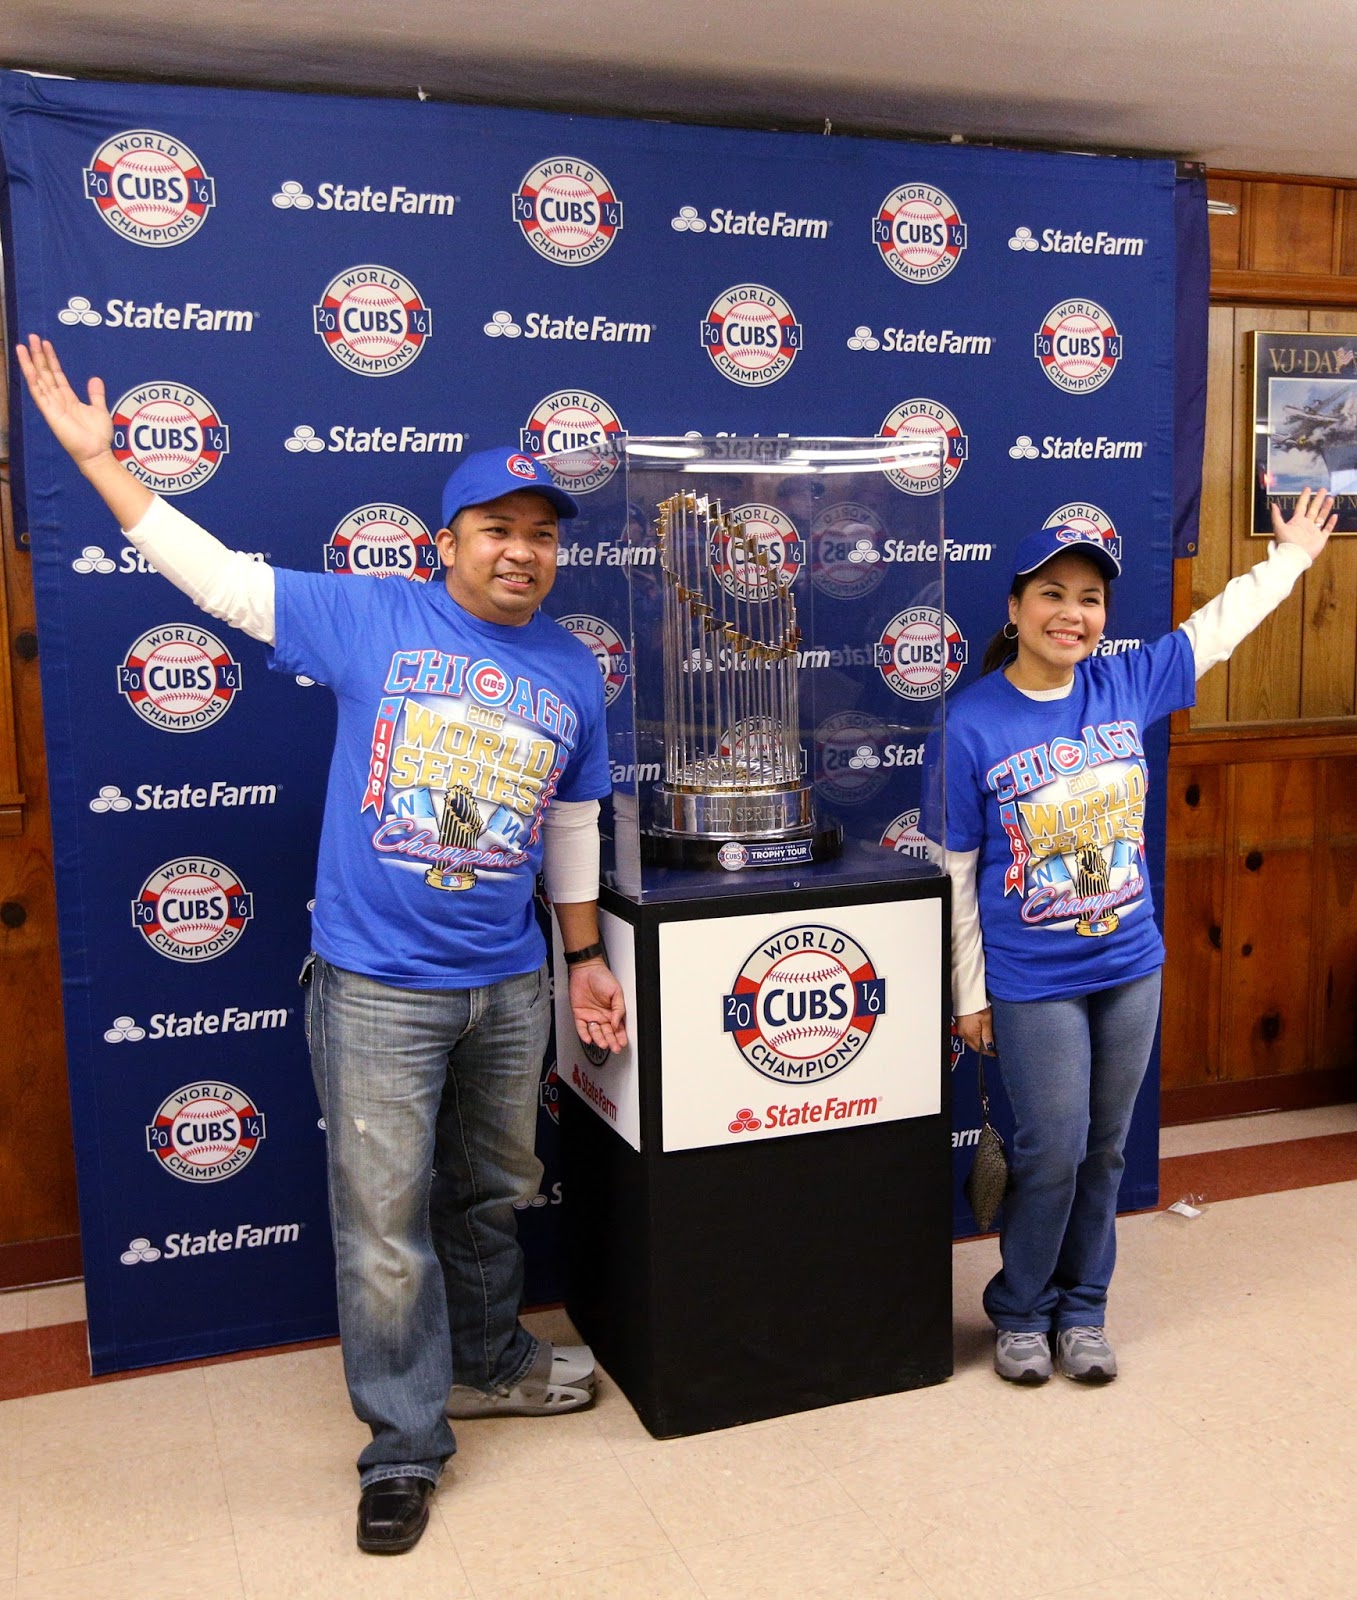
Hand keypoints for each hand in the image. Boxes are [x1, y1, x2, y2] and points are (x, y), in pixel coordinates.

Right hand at [14, 335, 114, 468]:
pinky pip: (38, 393)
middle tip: (32, 336)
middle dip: (38, 355)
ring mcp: (51, 405)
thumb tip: (95, 378)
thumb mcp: (99, 409)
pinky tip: (27, 366)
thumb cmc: (98, 436)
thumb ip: (96, 394)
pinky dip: (32, 379)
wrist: (97, 453)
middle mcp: (57, 400)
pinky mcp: (49, 413)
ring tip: (24, 345)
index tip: (46, 343)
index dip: (51, 358)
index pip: (56, 374)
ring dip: (31, 362)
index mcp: (67, 398)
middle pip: (44, 373)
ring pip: (38, 379)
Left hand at [568, 961, 626, 1053]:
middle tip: (615, 1048)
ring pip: (595, 1032)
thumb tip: (617, 1023)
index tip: (622, 1043)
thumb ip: (619, 1008)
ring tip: (603, 1043)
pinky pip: (581, 1027)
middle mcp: (602, 1016)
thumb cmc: (602, 977)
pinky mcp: (579, 1014)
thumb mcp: (617, 992)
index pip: (618, 1028)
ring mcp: (590, 1016)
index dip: (620, 1036)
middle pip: (607, 1033)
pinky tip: (588, 1038)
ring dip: (599, 1039)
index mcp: (612, 1012)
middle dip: (611, 1041)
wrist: (586, 969)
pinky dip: (584, 1034)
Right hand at [956, 1007, 995, 1055]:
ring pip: (971, 1041)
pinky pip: (968, 1035)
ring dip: (979, 1042)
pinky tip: (979, 1032)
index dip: (989, 1052)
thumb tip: (990, 1046)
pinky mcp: (960, 1026)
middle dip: (984, 1048)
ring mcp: (961, 1030)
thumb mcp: (986, 1021)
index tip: (995, 1053)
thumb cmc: (976, 1006)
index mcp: (971, 1034)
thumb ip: (988, 1035)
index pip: (981, 1049)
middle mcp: (964, 1034)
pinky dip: (974, 1036)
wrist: (966, 996)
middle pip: (975, 1046)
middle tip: (993, 1047)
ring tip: (988, 1039)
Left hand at [1271, 487, 1336, 560]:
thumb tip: (1273, 504)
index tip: (1307, 488)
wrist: (1293, 557)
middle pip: (1313, 509)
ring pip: (1321, 517)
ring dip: (1326, 508)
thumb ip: (1276, 516)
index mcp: (1296, 521)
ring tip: (1330, 498)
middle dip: (1318, 499)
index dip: (1304, 497)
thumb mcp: (1279, 527)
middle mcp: (1306, 525)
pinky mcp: (1320, 539)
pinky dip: (1331, 523)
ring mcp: (1313, 531)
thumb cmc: (1285, 543)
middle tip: (1323, 489)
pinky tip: (1334, 515)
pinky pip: (1327, 529)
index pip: (1301, 506)